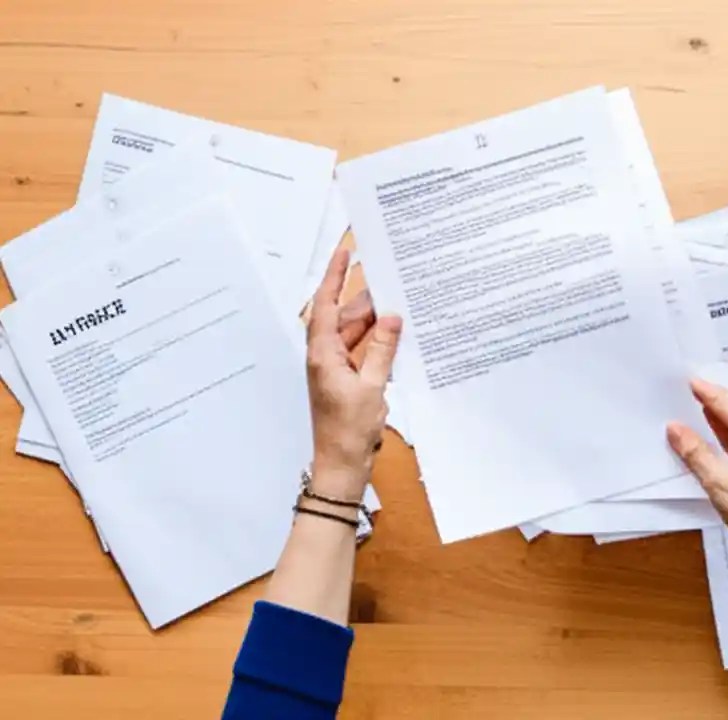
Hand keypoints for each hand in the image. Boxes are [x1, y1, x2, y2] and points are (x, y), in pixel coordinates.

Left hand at [306, 248, 401, 499]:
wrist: (340, 465)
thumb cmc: (349, 431)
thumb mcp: (372, 388)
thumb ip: (383, 350)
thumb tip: (391, 318)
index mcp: (323, 354)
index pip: (326, 305)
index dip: (334, 276)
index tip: (345, 252)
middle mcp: (325, 357)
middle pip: (342, 317)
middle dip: (363, 298)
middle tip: (388, 278)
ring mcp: (335, 369)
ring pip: (353, 333)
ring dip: (372, 320)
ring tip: (397, 302)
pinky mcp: (345, 380)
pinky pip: (360, 351)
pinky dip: (376, 341)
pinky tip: (394, 335)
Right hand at [666, 375, 727, 568]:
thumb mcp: (717, 482)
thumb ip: (695, 451)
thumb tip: (675, 427)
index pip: (725, 402)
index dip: (704, 391)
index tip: (687, 379)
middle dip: (717, 390)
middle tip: (696, 378)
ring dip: (727, 404)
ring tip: (705, 393)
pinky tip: (723, 419)